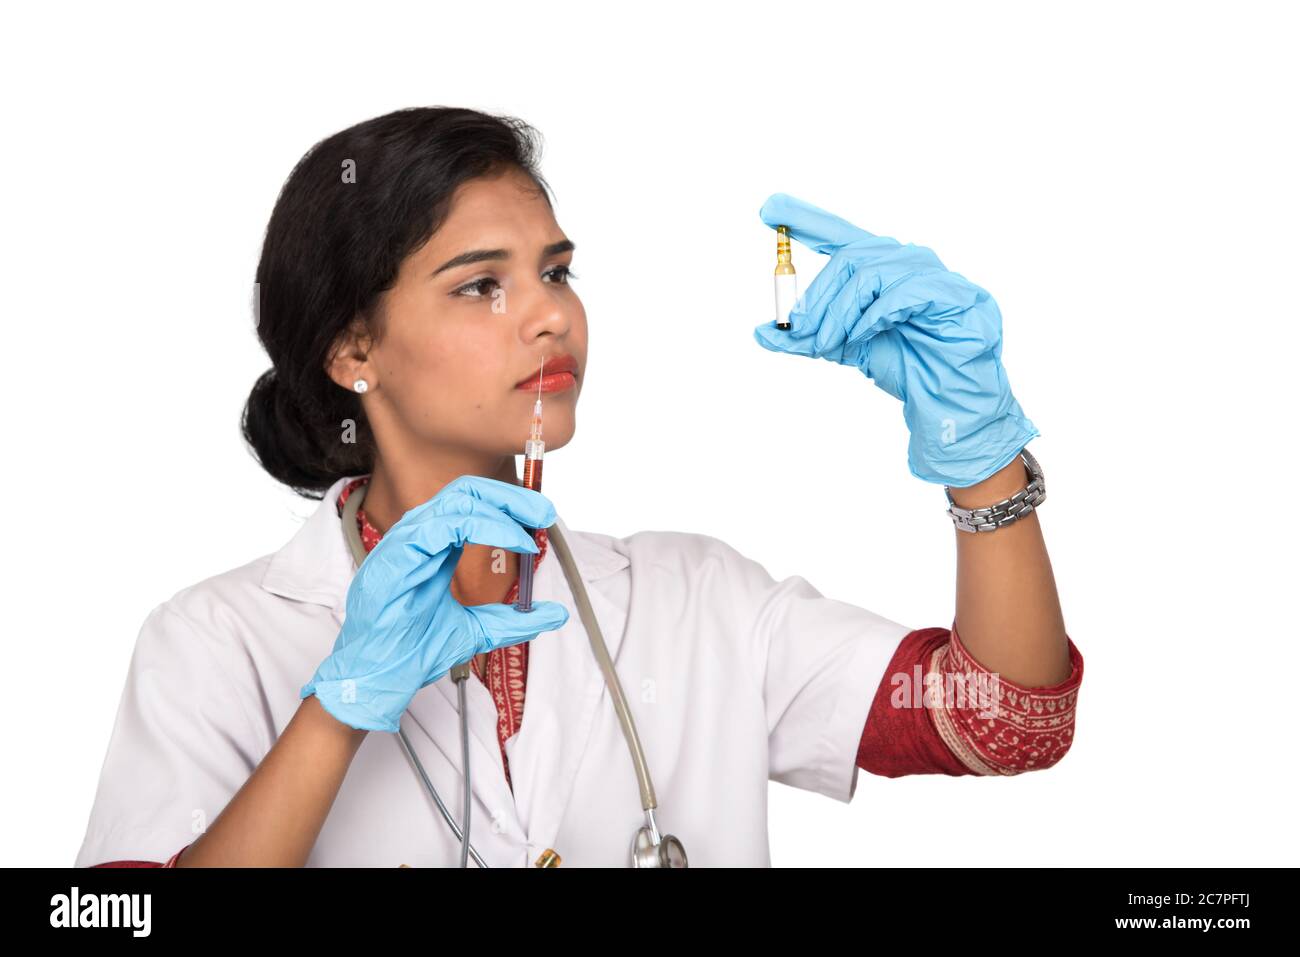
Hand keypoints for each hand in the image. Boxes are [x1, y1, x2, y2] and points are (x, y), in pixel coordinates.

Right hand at [300, 475, 569, 731]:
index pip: (472, 504)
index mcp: (433, 546)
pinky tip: (508, 542)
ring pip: (456, 502)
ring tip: (530, 533)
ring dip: (501, 510)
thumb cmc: (411, 650)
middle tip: (544, 514)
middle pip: (466, 492)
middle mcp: (419, 537)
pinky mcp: (395, 558)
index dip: (509, 504)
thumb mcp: (477, 631)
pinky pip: (440, 527)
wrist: (379, 680)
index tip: (541, 520)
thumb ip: (514, 620)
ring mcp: (405, 544)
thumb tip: (555, 614)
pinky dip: (482, 527)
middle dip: (511, 497)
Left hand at [753, 193, 1038, 486]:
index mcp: (878, 267)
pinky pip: (900, 293)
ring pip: (869, 274)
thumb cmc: (904, 364)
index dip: (804, 218)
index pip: (838, 234)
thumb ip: (804, 340)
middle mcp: (903, 259)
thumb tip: (760, 333)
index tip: (767, 207)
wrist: (946, 397)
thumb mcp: (843, 349)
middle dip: (816, 297)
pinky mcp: (950, 291)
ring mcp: (929, 271)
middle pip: (849, 257)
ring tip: (830, 346)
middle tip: (799, 332)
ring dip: (839, 313)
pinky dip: (871, 317)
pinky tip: (862, 338)